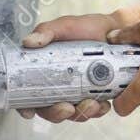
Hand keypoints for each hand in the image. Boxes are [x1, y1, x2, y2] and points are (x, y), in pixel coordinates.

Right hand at [15, 5, 139, 123]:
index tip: (29, 111)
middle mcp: (57, 86)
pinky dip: (98, 110)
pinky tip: (103, 104)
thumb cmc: (85, 28)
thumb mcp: (63, 26)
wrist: (115, 30)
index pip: (27, 94)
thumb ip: (46, 32)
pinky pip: (94, 110)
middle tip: (66, 107)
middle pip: (49, 110)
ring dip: (80, 113)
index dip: (24, 106)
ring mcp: (76, 93)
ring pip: (73, 113)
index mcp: (43, 72)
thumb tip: (28, 42)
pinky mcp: (94, 96)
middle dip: (56, 113)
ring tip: (91, 104)